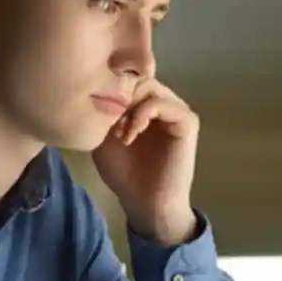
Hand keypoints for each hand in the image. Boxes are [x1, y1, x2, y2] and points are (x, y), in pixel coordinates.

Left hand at [92, 79, 198, 244]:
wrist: (146, 203)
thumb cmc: (125, 174)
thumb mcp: (102, 136)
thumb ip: (103, 110)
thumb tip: (98, 86)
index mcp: (144, 104)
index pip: (127, 77)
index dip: (109, 87)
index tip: (94, 111)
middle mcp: (163, 102)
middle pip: (137, 77)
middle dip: (118, 96)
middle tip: (107, 122)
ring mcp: (177, 110)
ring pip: (149, 86)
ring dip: (128, 106)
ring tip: (119, 132)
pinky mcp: (187, 121)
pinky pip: (162, 103)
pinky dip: (142, 114)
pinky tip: (130, 134)